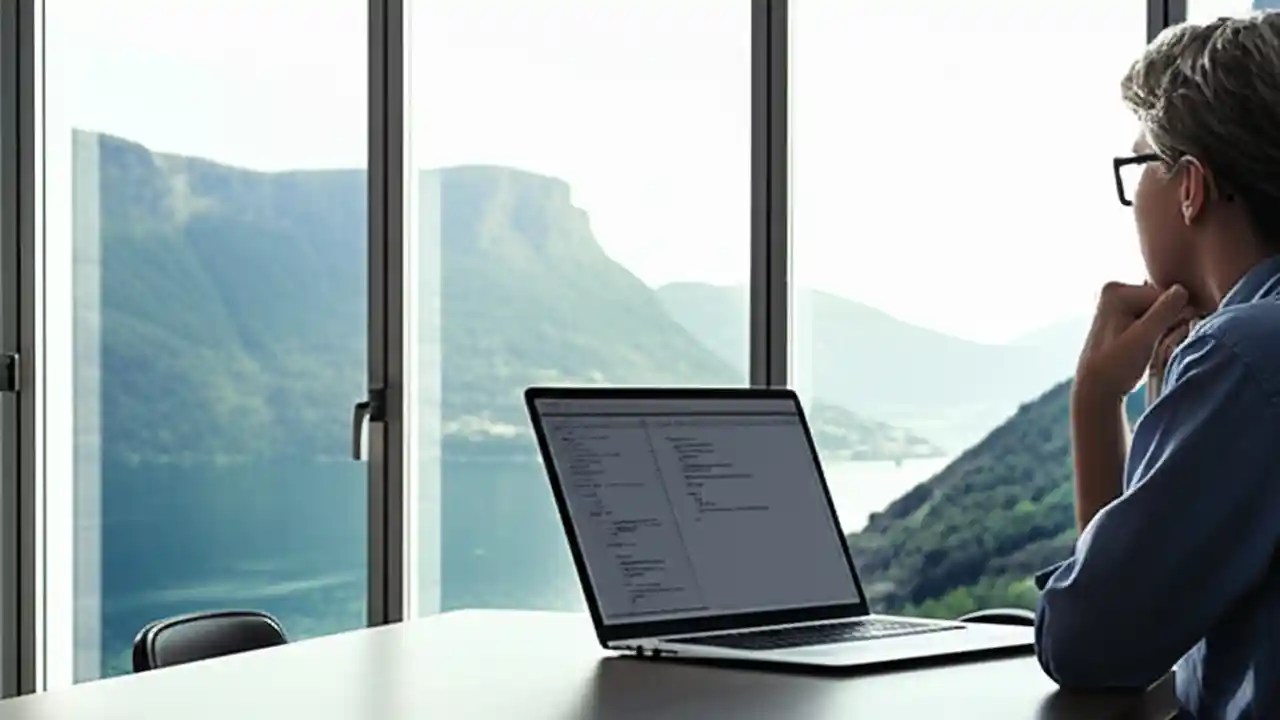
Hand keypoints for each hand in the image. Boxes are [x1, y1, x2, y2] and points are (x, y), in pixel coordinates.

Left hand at [1076, 282, 1189, 402]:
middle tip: (1152, 346)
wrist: (1096, 388)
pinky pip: (1153, 320)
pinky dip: (1157, 334)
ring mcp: (1118, 304)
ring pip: (1161, 313)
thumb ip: (1163, 312)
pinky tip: (1147, 347)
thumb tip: (1181, 289)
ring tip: (1147, 349)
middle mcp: (1114, 291)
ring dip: (1164, 331)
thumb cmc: (1115, 366)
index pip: (1165, 296)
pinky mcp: (1123, 317)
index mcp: (1115, 291)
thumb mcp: (1143, 338)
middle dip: (1168, 324)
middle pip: (1162, 303)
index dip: (1172, 317)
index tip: (1159, 339)